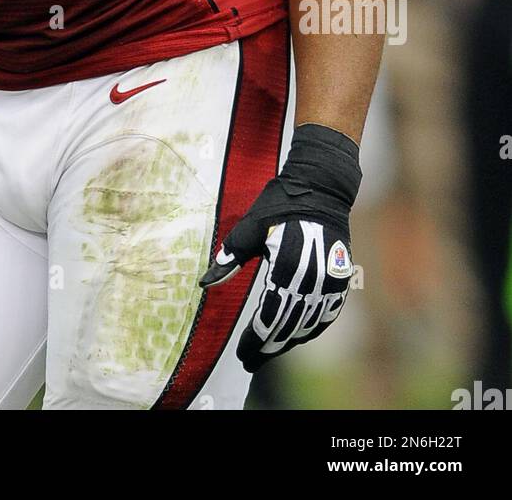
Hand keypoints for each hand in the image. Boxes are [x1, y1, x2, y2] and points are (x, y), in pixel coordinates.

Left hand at [200, 123, 360, 370]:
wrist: (322, 186)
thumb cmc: (280, 203)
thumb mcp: (250, 226)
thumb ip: (231, 257)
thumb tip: (205, 282)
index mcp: (286, 266)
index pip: (268, 317)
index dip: (254, 340)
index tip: (242, 353)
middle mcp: (312, 279)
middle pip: (288, 326)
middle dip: (268, 346)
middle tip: (252, 360)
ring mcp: (331, 280)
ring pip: (309, 324)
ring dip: (289, 341)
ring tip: (270, 351)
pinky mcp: (341, 278)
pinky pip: (328, 313)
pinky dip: (312, 328)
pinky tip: (299, 336)